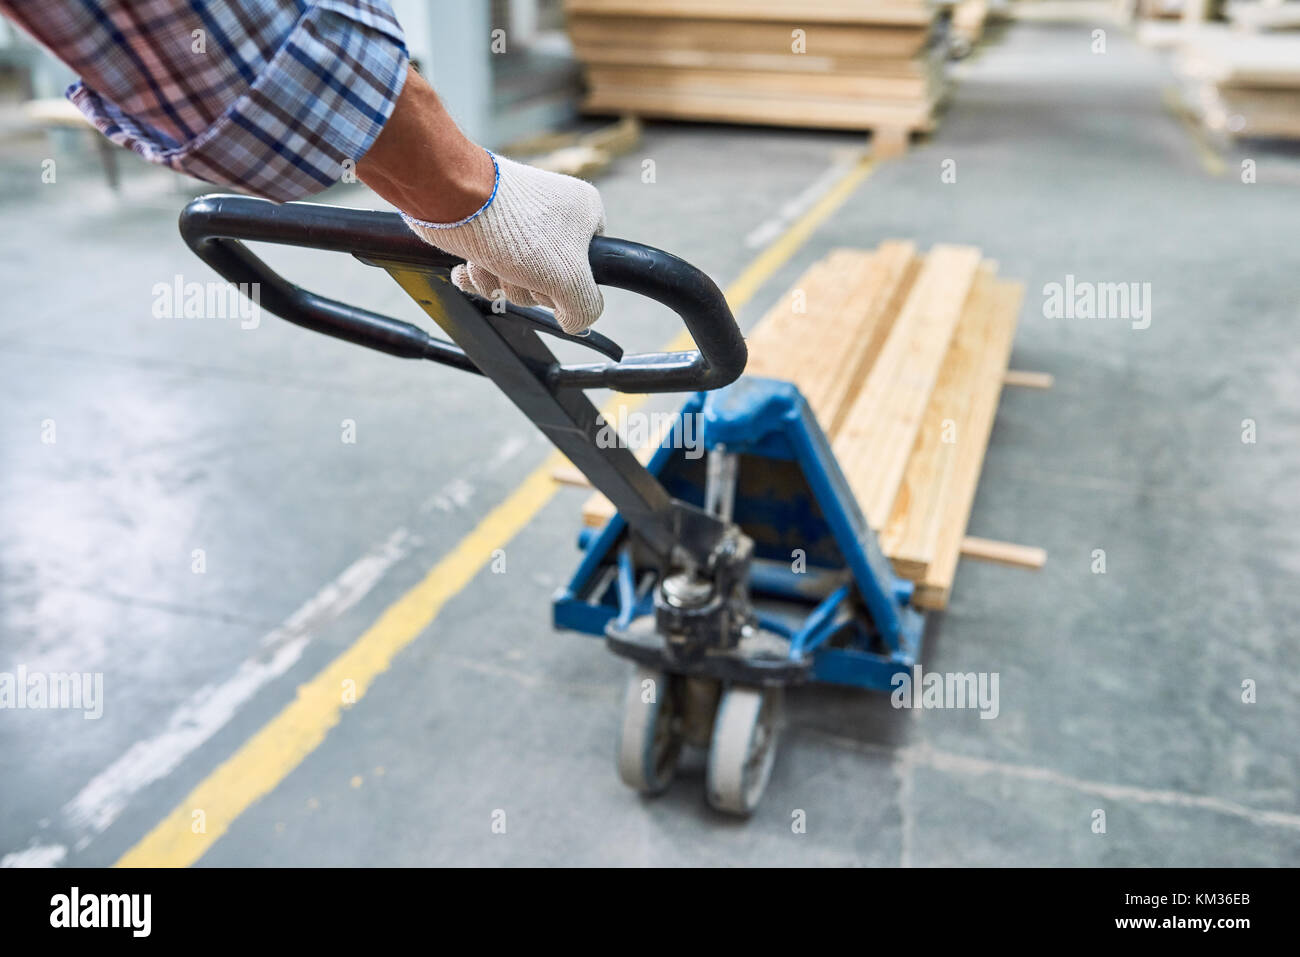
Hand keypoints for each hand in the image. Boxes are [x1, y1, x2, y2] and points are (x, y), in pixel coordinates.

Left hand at [403, 154, 605, 333]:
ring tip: (490, 258)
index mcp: (585, 213)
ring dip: (496, 280)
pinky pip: (488, 269)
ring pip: (515, 279)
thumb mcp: (569, 278)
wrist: (451, 198)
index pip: (592, 267)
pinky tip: (471, 262)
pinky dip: (477, 273)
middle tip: (518, 267)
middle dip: (524, 285)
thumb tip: (575, 322)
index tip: (555, 278)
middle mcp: (553, 215)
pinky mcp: (486, 229)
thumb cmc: (514, 227)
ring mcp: (517, 222)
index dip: (570, 285)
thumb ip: (584, 307)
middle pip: (548, 280)